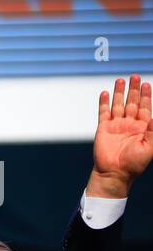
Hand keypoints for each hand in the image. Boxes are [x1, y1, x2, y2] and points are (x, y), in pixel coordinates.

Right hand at [86, 73, 152, 198]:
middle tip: (134, 77)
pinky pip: (104, 113)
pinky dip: (104, 103)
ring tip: (120, 80)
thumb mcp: (150, 147)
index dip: (146, 95)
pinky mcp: (103, 128)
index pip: (146, 107)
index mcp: (142, 127)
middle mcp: (130, 124)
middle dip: (134, 89)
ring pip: (118, 104)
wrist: (114, 174)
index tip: (146, 84)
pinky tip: (105, 93)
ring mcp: (116, 125)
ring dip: (119, 92)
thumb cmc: (134, 164)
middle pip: (133, 102)